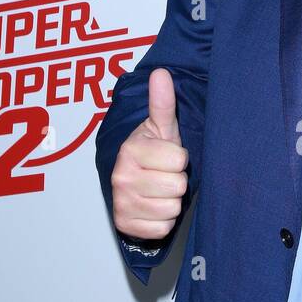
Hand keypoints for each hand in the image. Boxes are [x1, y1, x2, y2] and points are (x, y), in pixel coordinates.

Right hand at [110, 68, 188, 239]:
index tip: (168, 157)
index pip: (179, 159)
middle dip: (176, 181)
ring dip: (171, 202)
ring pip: (172, 208)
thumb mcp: (160, 128)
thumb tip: (160, 73)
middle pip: (177, 186)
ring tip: (160, 190)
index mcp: (131, 150)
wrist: (132, 184)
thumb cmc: (152, 154)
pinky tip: (154, 208)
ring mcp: (122, 202)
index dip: (180, 159)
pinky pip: (163, 228)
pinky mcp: (125, 225)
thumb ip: (162, 103)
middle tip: (164, 175)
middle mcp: (122, 177)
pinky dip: (163, 221)